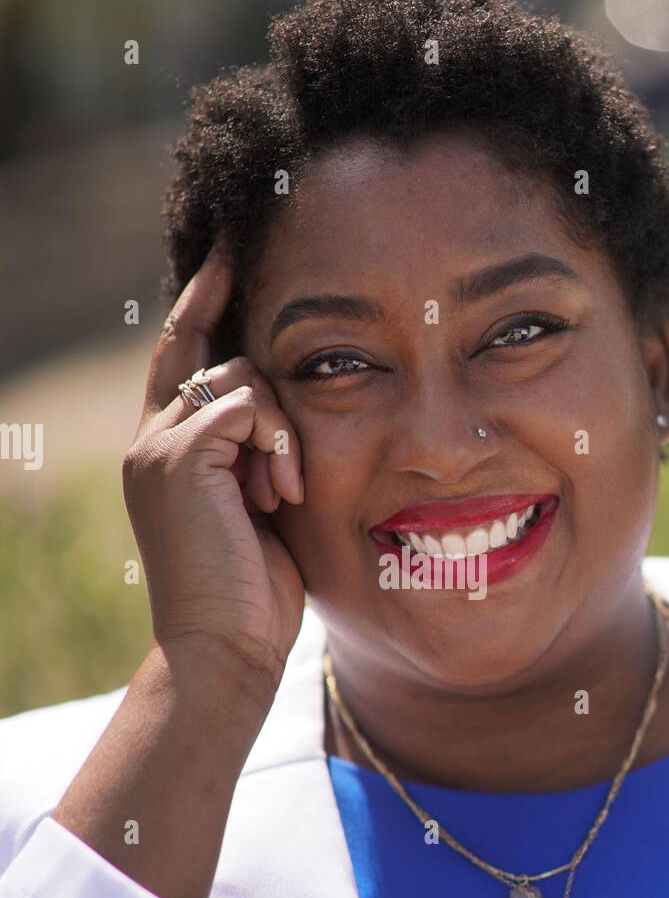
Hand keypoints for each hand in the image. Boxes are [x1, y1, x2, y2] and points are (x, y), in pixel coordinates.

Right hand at [123, 243, 304, 695]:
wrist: (225, 647)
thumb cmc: (256, 592)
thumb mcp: (263, 508)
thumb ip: (261, 454)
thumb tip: (288, 411)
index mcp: (169, 450)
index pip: (183, 352)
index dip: (205, 297)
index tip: (231, 249)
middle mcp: (151, 437)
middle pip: (212, 349)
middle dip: (250, 336)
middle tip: (266, 302)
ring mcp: (157, 443)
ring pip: (241, 373)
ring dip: (284, 430)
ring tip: (285, 496)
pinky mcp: (178, 454)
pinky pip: (250, 403)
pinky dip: (281, 443)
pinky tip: (283, 493)